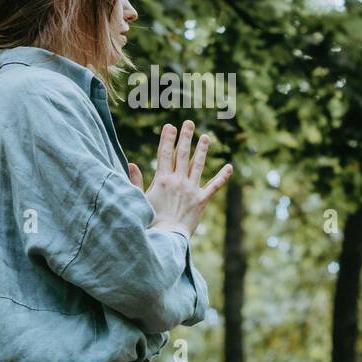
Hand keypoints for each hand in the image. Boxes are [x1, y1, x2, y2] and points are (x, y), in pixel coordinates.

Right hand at [128, 119, 231, 238]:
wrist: (166, 239)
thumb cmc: (150, 221)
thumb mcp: (140, 200)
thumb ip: (136, 181)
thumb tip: (131, 164)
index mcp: (162, 180)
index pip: (165, 154)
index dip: (167, 139)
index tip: (170, 126)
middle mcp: (179, 181)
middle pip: (183, 155)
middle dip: (185, 138)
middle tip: (189, 123)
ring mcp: (192, 190)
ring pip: (198, 166)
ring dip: (202, 150)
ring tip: (206, 137)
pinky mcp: (202, 202)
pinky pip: (214, 187)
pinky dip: (222, 177)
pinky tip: (230, 167)